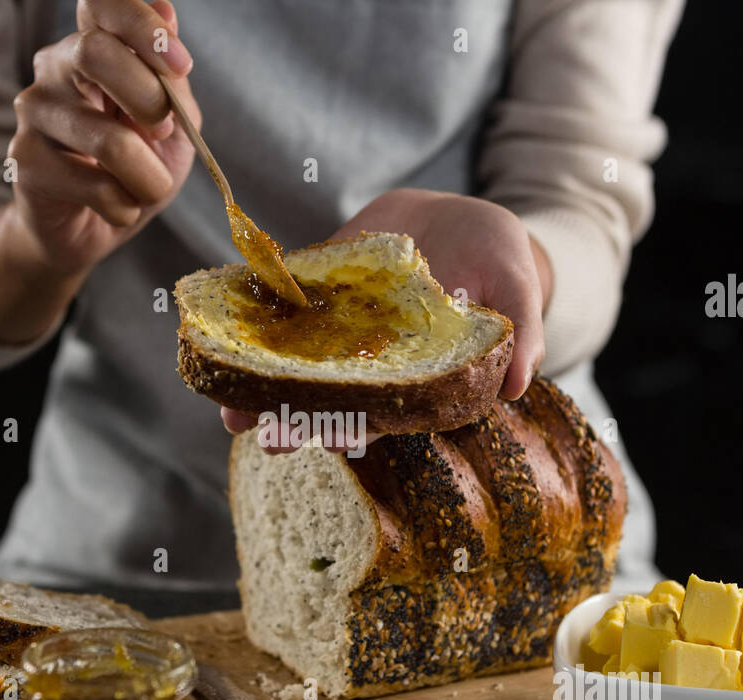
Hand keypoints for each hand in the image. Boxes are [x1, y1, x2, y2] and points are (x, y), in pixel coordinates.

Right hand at [8, 0, 198, 270]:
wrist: (95, 229)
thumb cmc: (135, 169)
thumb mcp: (172, 124)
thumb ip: (170, 78)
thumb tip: (167, 11)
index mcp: (92, 45)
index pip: (100, 3)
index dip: (143, 25)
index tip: (180, 65)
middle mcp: (54, 68)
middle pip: (93, 52)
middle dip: (147, 97)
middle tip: (165, 131)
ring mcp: (34, 112)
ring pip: (106, 139)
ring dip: (149, 177)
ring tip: (150, 188)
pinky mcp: (24, 161)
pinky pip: (95, 186)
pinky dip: (125, 206)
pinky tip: (118, 208)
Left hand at [221, 188, 551, 445]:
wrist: (458, 216)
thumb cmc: (496, 258)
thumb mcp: (517, 285)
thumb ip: (521, 332)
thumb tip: (519, 386)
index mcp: (418, 379)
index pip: (389, 414)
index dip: (364, 428)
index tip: (340, 439)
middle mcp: (372, 364)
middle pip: (334, 403)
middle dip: (301, 423)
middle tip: (268, 440)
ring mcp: (339, 331)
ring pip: (297, 369)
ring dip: (264, 391)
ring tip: (230, 413)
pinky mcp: (317, 294)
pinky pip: (281, 315)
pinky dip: (254, 328)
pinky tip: (222, 340)